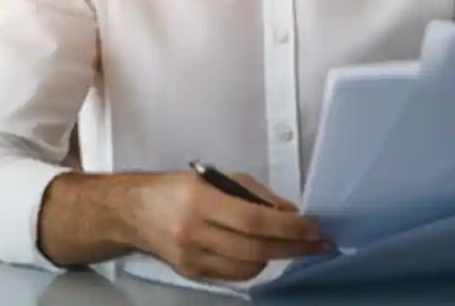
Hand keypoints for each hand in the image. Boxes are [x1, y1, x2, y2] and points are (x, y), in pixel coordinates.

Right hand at [131, 171, 332, 281]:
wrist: (134, 212)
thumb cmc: (180, 188)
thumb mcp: (217, 178)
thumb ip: (255, 195)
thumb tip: (291, 214)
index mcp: (201, 202)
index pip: (254, 220)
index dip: (289, 227)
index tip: (316, 229)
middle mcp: (195, 233)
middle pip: (255, 249)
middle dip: (294, 248)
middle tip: (320, 244)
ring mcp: (192, 259)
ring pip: (248, 268)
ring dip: (275, 256)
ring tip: (289, 244)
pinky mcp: (191, 274)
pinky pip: (234, 276)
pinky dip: (253, 265)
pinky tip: (261, 252)